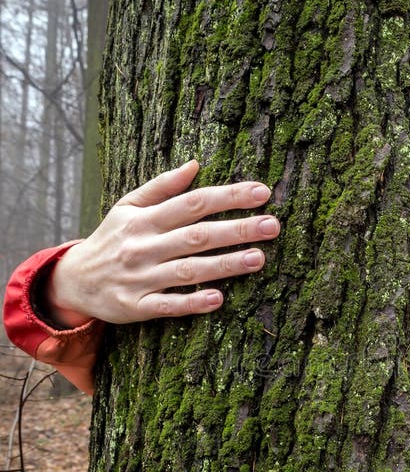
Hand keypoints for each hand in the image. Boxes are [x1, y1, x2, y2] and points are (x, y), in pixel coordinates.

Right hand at [45, 160, 279, 326]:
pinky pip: (168, 304)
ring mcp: (141, 277)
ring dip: (224, 265)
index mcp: (145, 218)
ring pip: (188, 270)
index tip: (262, 192)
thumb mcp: (128, 206)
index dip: (228, 196)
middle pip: (197, 235)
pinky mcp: (136, 306)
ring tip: (258, 258)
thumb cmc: (112, 239)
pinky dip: (192, 302)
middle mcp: (144, 246)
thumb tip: (196, 164)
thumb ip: (162, 186)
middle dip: (237, 229)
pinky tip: (218, 299)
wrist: (74, 280)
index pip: (193, 202)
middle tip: (273, 225)